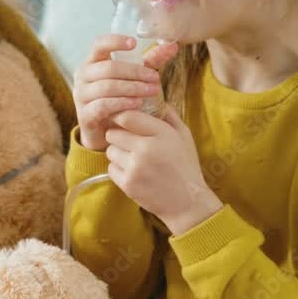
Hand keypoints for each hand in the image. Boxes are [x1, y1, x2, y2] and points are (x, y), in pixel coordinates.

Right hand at [73, 34, 178, 150]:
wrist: (105, 131)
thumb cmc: (119, 97)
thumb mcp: (134, 77)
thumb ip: (151, 61)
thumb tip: (173, 45)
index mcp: (92, 62)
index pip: (99, 44)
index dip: (115, 41)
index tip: (134, 43)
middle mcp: (83, 76)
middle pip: (108, 68)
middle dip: (134, 72)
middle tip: (155, 78)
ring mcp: (81, 96)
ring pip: (106, 87)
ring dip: (132, 88)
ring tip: (151, 91)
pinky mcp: (84, 115)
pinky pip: (103, 106)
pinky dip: (122, 104)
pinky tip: (137, 104)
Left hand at [105, 106, 223, 234]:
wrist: (188, 202)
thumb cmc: (185, 165)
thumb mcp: (184, 136)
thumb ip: (168, 114)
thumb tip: (152, 96)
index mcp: (162, 134)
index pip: (127, 116)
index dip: (121, 116)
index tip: (122, 119)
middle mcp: (146, 149)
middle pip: (114, 133)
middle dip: (118, 135)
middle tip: (129, 140)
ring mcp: (135, 168)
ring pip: (110, 150)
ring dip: (117, 152)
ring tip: (133, 157)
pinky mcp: (128, 184)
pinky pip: (111, 167)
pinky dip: (118, 168)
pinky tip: (133, 171)